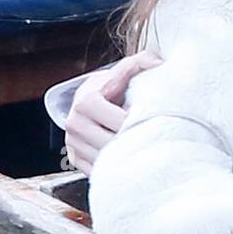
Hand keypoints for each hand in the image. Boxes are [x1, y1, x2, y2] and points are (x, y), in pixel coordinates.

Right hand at [64, 50, 163, 174]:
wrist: (90, 100)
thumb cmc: (113, 86)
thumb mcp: (126, 69)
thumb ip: (142, 62)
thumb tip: (160, 63)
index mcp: (86, 102)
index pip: (120, 122)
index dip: (142, 123)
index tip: (157, 122)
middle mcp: (75, 124)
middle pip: (113, 144)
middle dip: (135, 142)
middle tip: (156, 140)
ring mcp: (73, 144)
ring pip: (106, 161)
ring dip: (126, 157)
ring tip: (145, 149)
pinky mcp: (75, 160)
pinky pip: (99, 171)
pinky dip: (116, 168)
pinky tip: (130, 159)